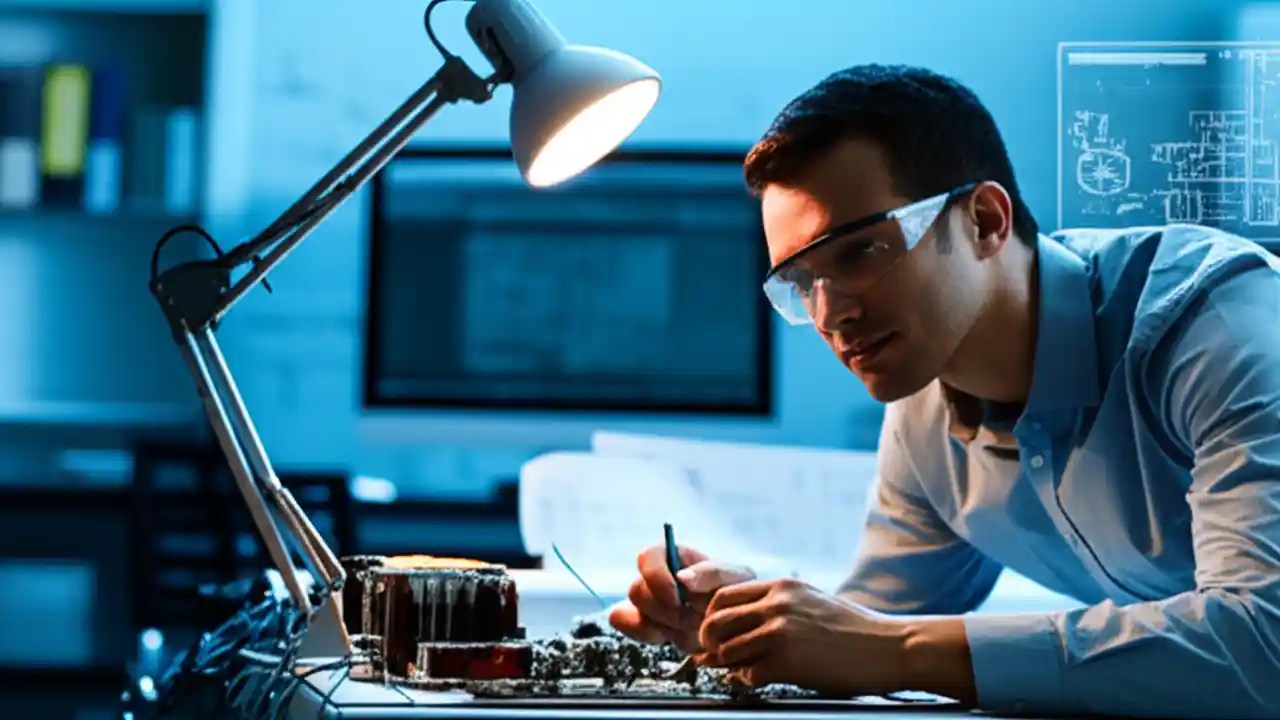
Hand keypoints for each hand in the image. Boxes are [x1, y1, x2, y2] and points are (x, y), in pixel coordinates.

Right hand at [608, 544, 754, 652]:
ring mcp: (647, 600)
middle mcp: (656, 576)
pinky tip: (669, 637)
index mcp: (675, 556)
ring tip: (693, 630)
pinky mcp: (643, 622)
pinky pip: (626, 625)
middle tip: (696, 622)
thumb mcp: (737, 579)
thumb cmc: (738, 595)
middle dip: (667, 612)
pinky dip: (646, 634)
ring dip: (665, 627)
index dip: (657, 579)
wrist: (739, 626)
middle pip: (637, 590)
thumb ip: (712, 573)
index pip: (647, 557)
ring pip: (632, 611)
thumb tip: (682, 577)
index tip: (678, 599)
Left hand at [698, 578, 913, 695]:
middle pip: (716, 622)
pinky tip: (759, 680)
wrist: (889, 647)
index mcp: (780, 586)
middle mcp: (776, 604)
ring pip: (727, 650)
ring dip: (729, 665)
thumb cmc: (853, 628)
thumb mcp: (810, 600)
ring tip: (741, 670)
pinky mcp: (787, 661)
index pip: (722, 596)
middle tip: (714, 656)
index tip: (714, 633)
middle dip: (710, 643)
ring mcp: (780, 632)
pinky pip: (748, 674)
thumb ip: (774, 606)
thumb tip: (738, 624)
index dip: (712, 618)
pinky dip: (747, 681)